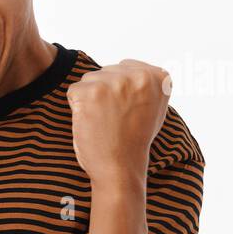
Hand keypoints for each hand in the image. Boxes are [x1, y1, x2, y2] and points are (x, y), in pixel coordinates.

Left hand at [66, 59, 171, 186]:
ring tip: (104, 121)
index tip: (128, 111)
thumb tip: (128, 66)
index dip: (120, 91)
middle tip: (115, 119)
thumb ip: (145, 84)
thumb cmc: (134, 140)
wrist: (121, 167)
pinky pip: (74, 91)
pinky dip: (76, 107)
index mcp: (158, 76)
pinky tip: (91, 123)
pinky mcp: (90, 92)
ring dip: (90, 99)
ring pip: (89, 80)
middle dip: (104, 93)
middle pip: (106, 72)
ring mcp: (114, 83)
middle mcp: (138, 75)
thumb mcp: (153, 106)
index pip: (125, 67)